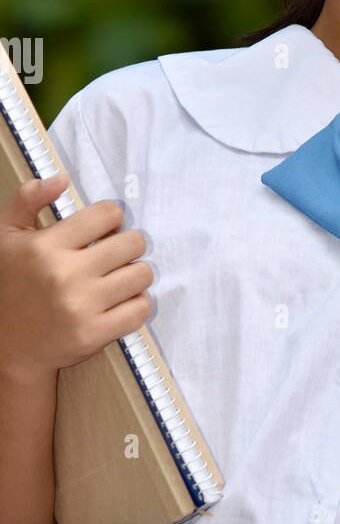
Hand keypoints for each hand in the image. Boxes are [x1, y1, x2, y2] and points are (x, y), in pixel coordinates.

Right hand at [0, 173, 153, 377]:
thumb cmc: (10, 284)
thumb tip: (60, 178)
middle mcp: (65, 274)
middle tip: (117, 254)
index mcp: (46, 246)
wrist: (7, 345)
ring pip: (142, 275)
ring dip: (136, 274)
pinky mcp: (94, 334)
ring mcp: (81, 306)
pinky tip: (121, 301)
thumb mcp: (7, 236)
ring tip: (119, 277)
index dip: (112, 218)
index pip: (108, 214)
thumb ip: (28, 200)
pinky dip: (137, 303)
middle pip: (133, 243)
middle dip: (129, 245)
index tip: (107, 229)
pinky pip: (141, 309)